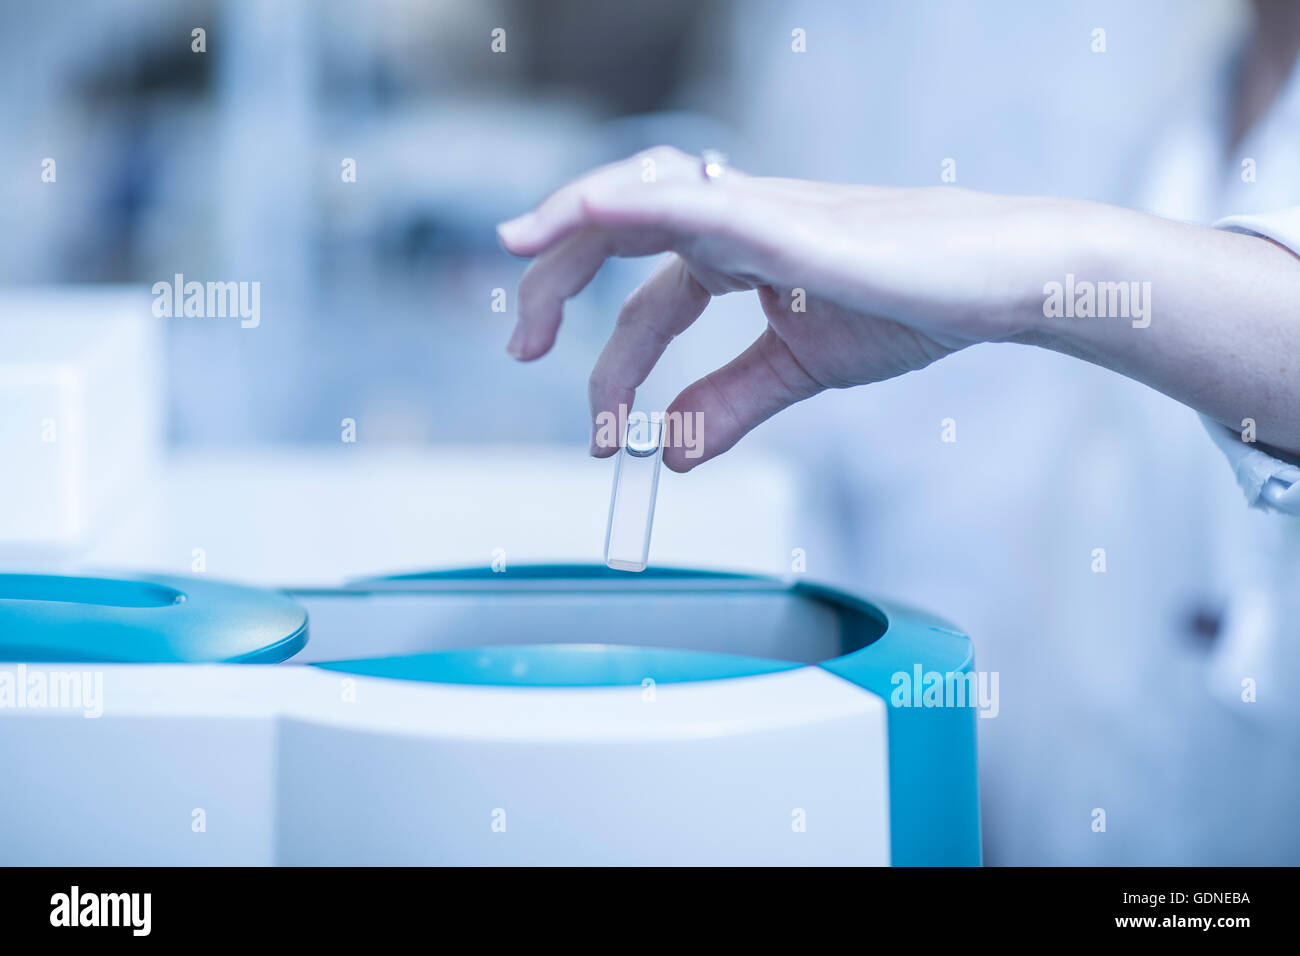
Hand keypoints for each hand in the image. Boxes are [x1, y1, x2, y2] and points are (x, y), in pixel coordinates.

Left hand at [493, 146, 1231, 467]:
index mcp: (735, 256)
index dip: (611, 370)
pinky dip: (631, 200)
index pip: (646, 305)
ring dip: (568, 223)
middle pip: (615, 234)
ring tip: (515, 254)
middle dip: (556, 285)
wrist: (996, 285)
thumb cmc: (910, 306)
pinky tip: (582, 210)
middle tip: (521, 347)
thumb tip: (673, 453)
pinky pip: (692, 199)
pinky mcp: (786, 220)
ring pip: (636, 196)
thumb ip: (732, 402)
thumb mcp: (798, 369)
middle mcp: (733, 222)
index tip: (602, 439)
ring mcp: (756, 211)